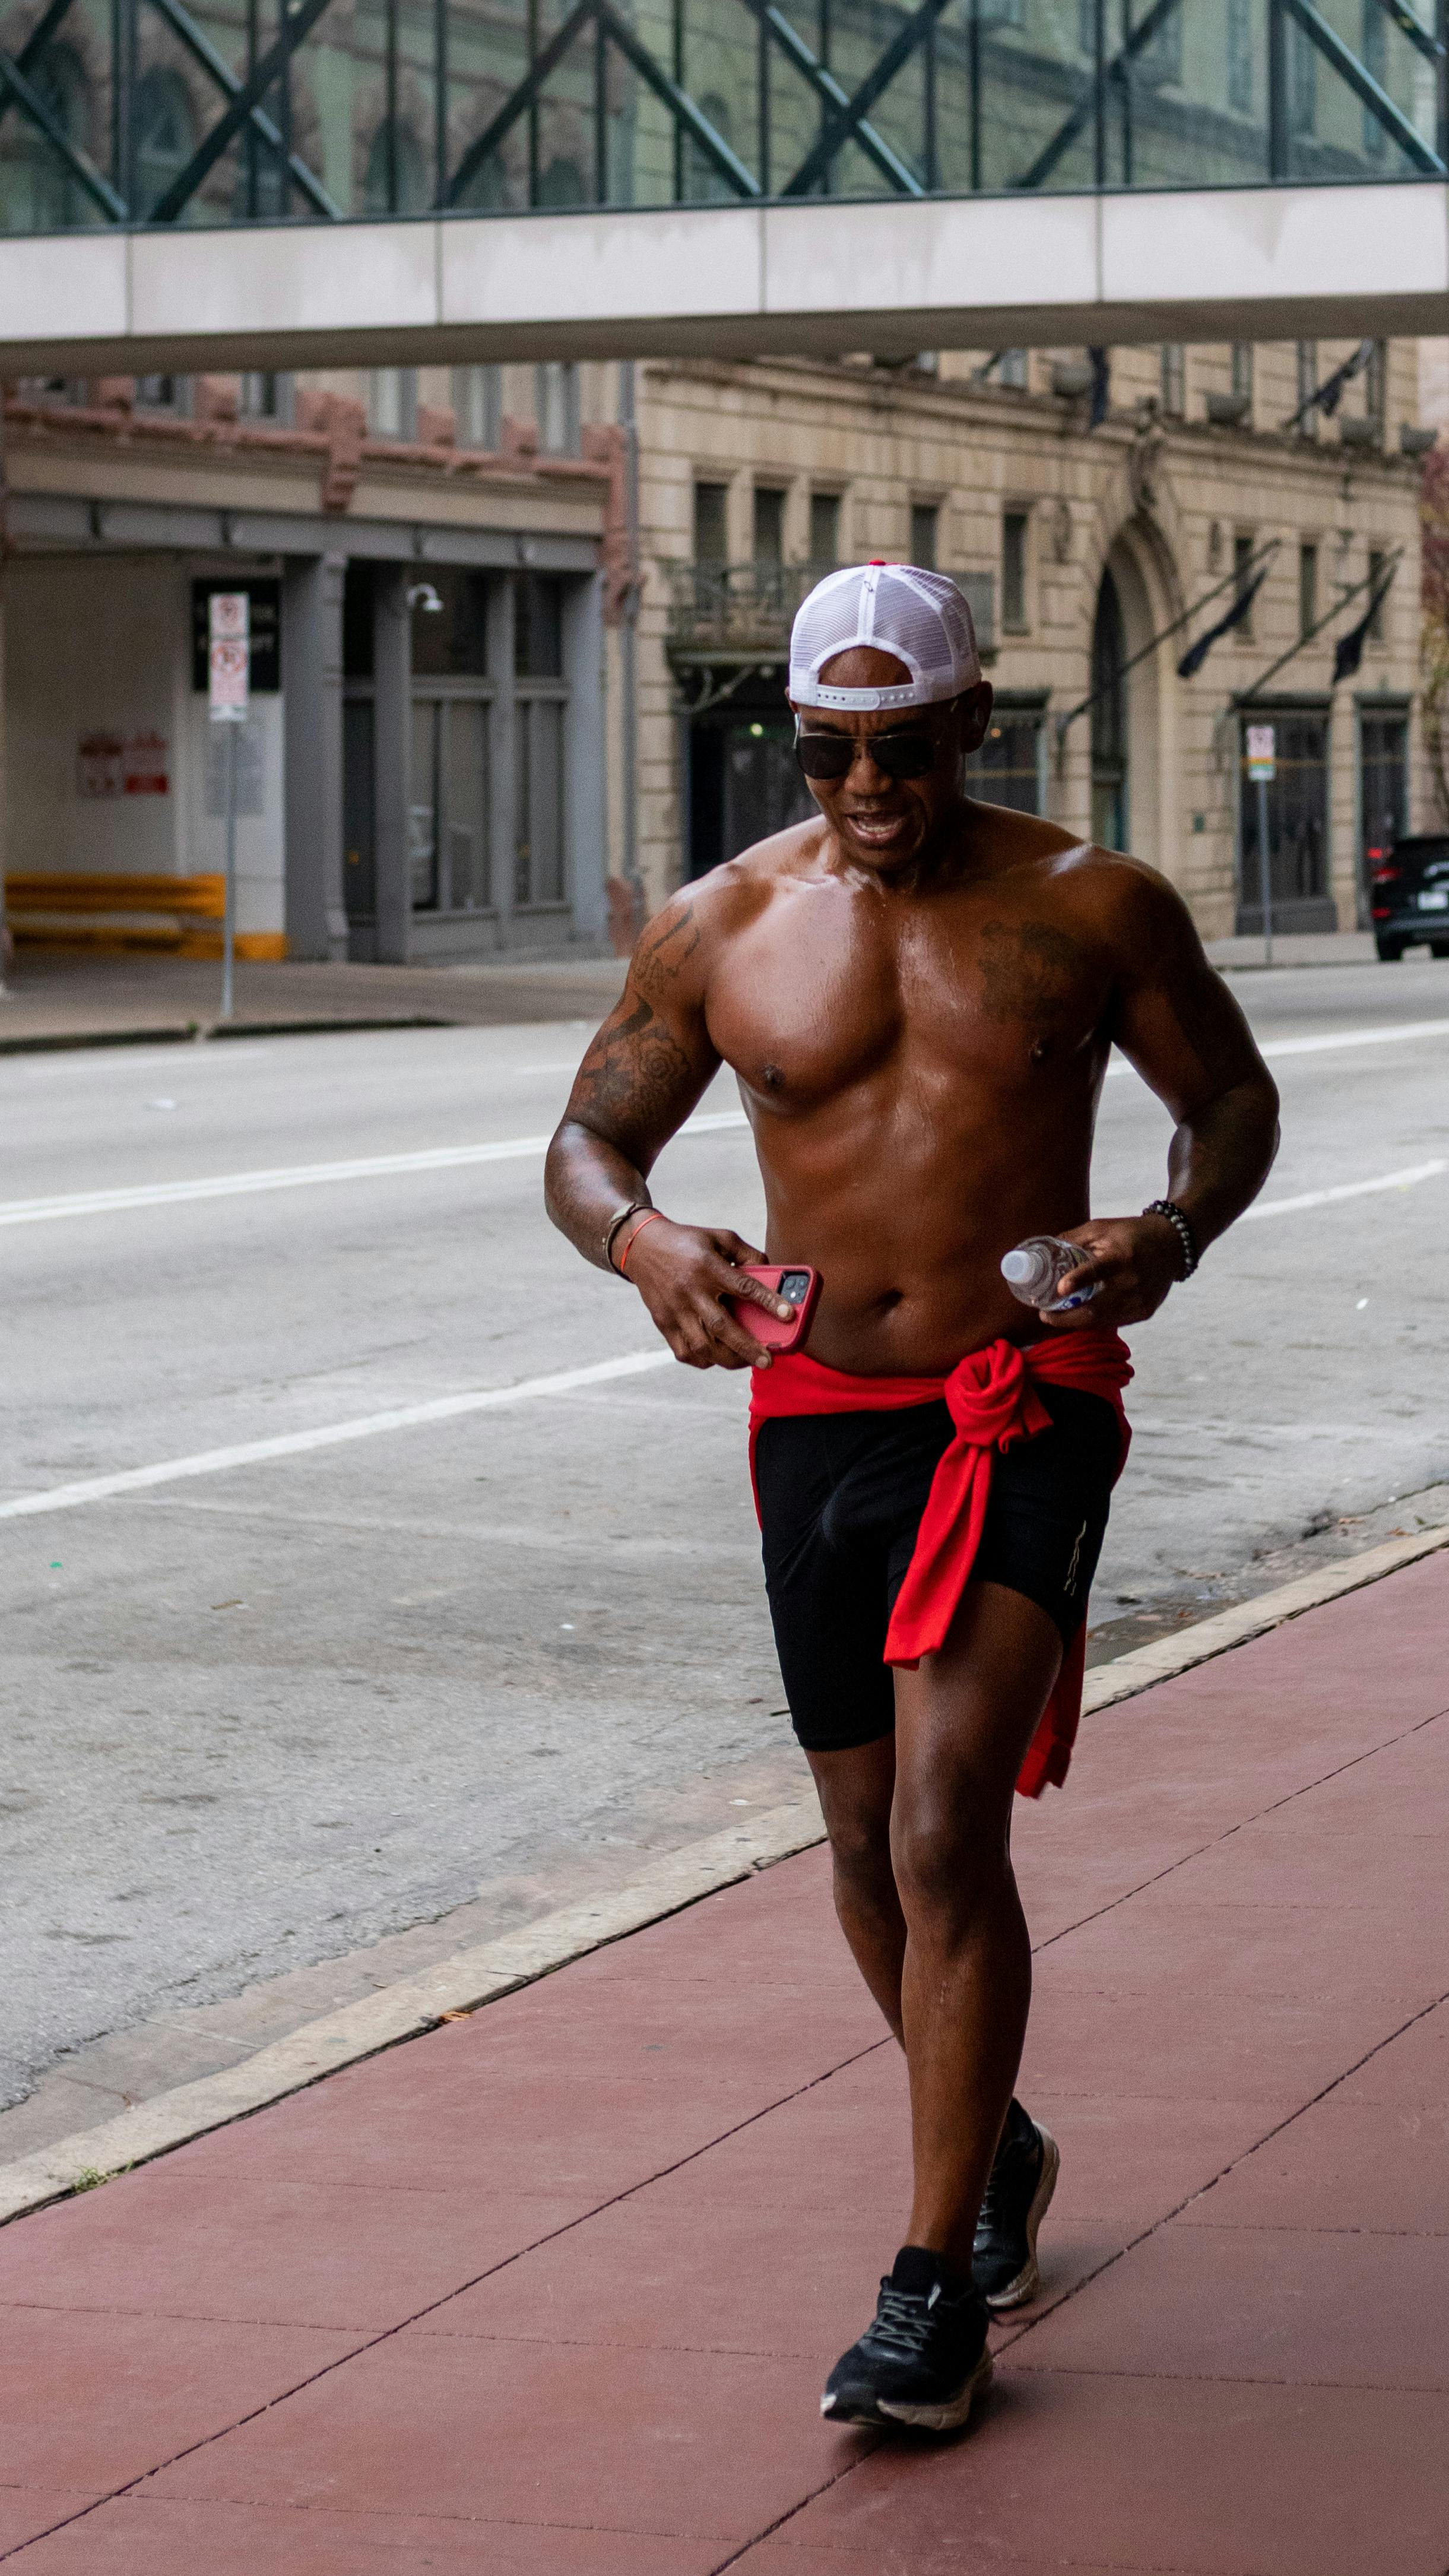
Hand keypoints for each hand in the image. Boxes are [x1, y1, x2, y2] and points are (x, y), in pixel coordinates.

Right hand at [620, 1217, 794, 1369]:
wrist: (641, 1246)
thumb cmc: (688, 1242)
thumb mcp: (720, 1237)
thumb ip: (747, 1254)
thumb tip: (772, 1274)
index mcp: (708, 1266)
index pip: (743, 1286)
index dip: (768, 1301)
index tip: (788, 1315)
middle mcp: (690, 1290)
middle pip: (722, 1326)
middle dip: (748, 1348)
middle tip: (768, 1361)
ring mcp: (675, 1310)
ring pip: (702, 1346)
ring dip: (728, 1359)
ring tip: (746, 1362)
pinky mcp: (663, 1323)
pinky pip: (684, 1352)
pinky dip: (703, 1360)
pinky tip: (718, 1357)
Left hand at [1039, 1215, 1182, 1331]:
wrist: (1172, 1245)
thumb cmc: (1131, 1234)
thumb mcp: (1102, 1228)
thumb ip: (1073, 1239)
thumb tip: (1043, 1252)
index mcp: (1122, 1256)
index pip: (1098, 1270)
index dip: (1079, 1280)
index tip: (1060, 1288)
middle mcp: (1133, 1281)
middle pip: (1095, 1308)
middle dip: (1065, 1317)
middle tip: (1044, 1315)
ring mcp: (1141, 1300)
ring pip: (1102, 1321)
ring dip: (1076, 1322)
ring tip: (1056, 1317)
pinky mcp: (1145, 1312)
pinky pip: (1113, 1322)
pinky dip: (1093, 1322)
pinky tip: (1079, 1317)